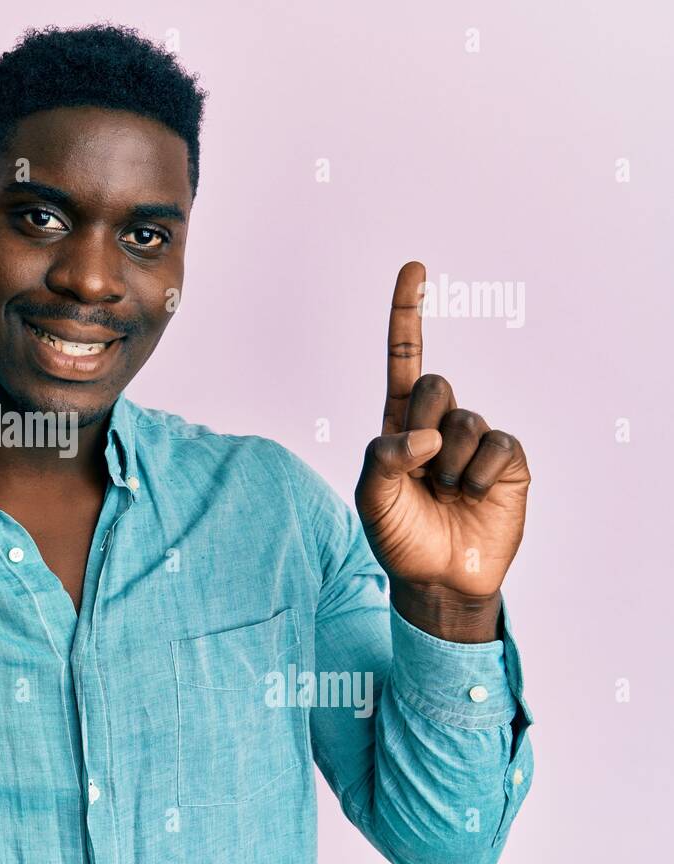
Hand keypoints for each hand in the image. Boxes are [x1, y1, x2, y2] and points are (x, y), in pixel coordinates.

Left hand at [354, 262, 530, 639]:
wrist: (438, 578)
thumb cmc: (399, 535)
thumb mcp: (371, 498)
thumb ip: (383, 458)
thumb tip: (424, 435)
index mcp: (399, 424)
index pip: (403, 360)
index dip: (408, 314)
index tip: (415, 269)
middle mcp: (437, 424)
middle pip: (433, 384)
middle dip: (421, 423)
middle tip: (422, 467)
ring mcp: (475, 440)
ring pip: (464, 420)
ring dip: (450, 463)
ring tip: (447, 492)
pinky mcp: (508, 460)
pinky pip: (496, 444)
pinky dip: (479, 474)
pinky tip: (474, 495)